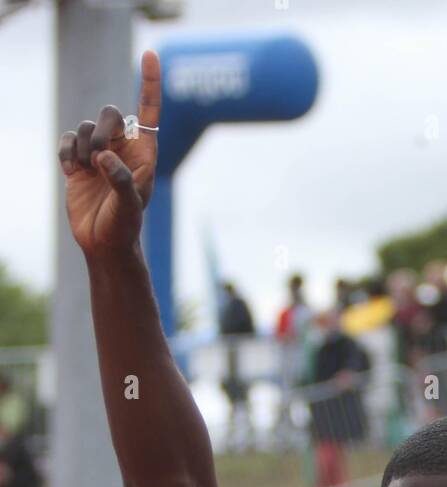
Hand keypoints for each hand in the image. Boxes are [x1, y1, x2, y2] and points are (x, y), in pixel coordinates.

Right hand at [58, 49, 160, 257]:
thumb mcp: (129, 207)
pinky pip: (68, 139)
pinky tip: (71, 172)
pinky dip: (66, 152)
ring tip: (87, 172)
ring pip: (85, 126)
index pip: (149, 110)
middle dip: (100, 130)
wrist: (104, 244)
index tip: (150, 54)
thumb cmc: (124, 227)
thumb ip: (121, 180)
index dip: (149, 81)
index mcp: (144, 152)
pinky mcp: (79, 161)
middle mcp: (123, 148)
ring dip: (82, 147)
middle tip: (99, 158)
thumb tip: (105, 157)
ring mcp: (99, 153)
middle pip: (109, 113)